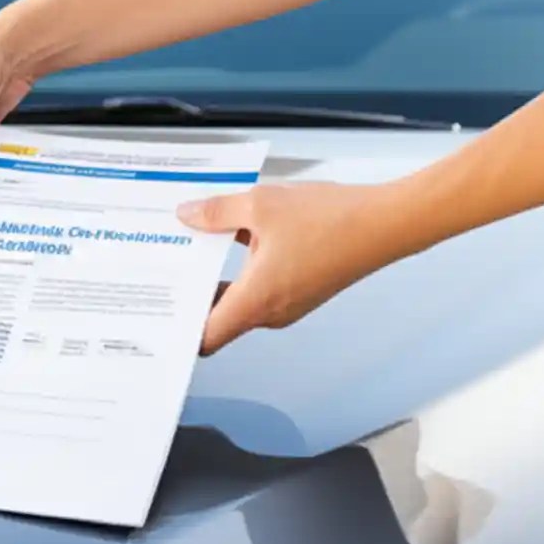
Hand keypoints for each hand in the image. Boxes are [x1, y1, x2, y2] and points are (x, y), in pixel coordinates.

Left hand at [178, 181, 403, 354]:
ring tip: (189, 251)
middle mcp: (270, 312)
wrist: (386, 223)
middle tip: (162, 274)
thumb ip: (217, 212)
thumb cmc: (331, 219)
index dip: (178, 333)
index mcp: (255, 301)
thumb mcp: (261, 204)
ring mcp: (287, 305)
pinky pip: (259, 290)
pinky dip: (241, 273)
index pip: (205, 338)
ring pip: (239, 302)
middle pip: (218, 319)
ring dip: (216, 282)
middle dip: (190, 299)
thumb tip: (186, 214)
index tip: (156, 317)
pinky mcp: (300, 292)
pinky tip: (229, 239)